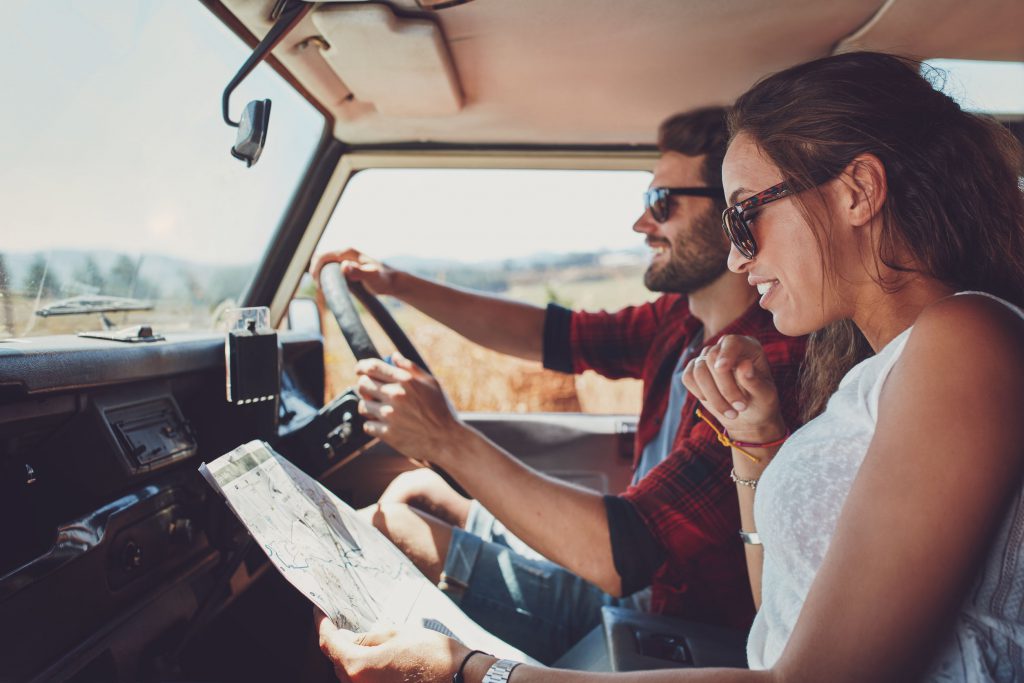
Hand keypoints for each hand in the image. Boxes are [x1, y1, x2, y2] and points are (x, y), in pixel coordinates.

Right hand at [312, 248, 400, 296]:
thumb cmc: (383, 280)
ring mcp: (345, 259)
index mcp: (347, 252)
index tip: (319, 285)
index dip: (316, 269)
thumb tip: (344, 266)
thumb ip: (358, 272)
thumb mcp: (371, 277)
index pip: (323, 256)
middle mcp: (345, 253)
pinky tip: (332, 287)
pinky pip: (329, 268)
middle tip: (322, 288)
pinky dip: (326, 277)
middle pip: (320, 258)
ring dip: (320, 275)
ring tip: (326, 289)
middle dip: (316, 272)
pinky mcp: (345, 266)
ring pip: (324, 263)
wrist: (391, 282)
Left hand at [316, 610, 467, 682]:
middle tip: (340, 623)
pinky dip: (362, 667)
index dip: (321, 625)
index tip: (318, 611)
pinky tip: (373, 655)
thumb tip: (347, 637)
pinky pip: (363, 680)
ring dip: (350, 656)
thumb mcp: (395, 635)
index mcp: (358, 666)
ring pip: (349, 673)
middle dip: (336, 641)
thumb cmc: (430, 653)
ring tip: (357, 637)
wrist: (457, 678)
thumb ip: (366, 637)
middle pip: (336, 661)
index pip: (328, 643)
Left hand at [355, 352, 464, 464]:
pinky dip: (373, 425)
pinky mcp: (387, 433)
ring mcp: (389, 415)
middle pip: (363, 384)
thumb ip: (411, 368)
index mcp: (405, 381)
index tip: (359, 369)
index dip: (362, 366)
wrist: (445, 439)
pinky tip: (384, 424)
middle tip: (371, 391)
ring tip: (379, 410)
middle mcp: (395, 396)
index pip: (373, 367)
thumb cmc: (440, 410)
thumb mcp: (431, 383)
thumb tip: (394, 357)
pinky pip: (367, 426)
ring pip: (363, 406)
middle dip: (365, 386)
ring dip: (368, 406)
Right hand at [682, 335, 786, 445]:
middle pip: (712, 357)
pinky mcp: (695, 371)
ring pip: (699, 370)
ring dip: (713, 396)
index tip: (722, 368)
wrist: (748, 417)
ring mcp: (708, 358)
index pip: (732, 342)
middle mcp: (726, 348)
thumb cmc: (760, 402)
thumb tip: (744, 365)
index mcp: (748, 347)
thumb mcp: (765, 395)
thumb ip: (755, 381)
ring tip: (731, 413)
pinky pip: (688, 378)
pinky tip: (715, 404)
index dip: (726, 353)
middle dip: (724, 387)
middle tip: (740, 407)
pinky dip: (699, 393)